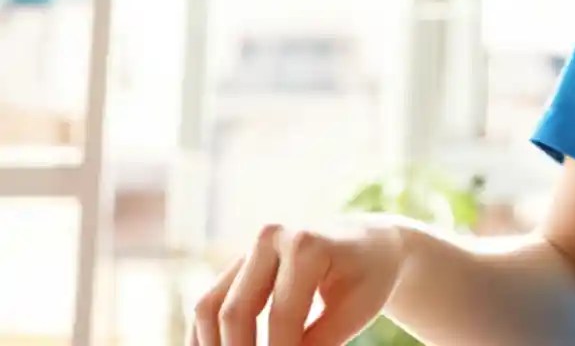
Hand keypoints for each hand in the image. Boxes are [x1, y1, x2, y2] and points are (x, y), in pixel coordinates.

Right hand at [191, 218, 405, 345]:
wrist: (368, 243)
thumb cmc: (368, 277)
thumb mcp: (355, 312)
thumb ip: (320, 343)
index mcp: (306, 244)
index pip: (282, 318)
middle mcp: (270, 238)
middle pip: (235, 312)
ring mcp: (248, 249)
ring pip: (209, 306)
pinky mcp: (238, 265)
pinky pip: (209, 302)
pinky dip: (206, 337)